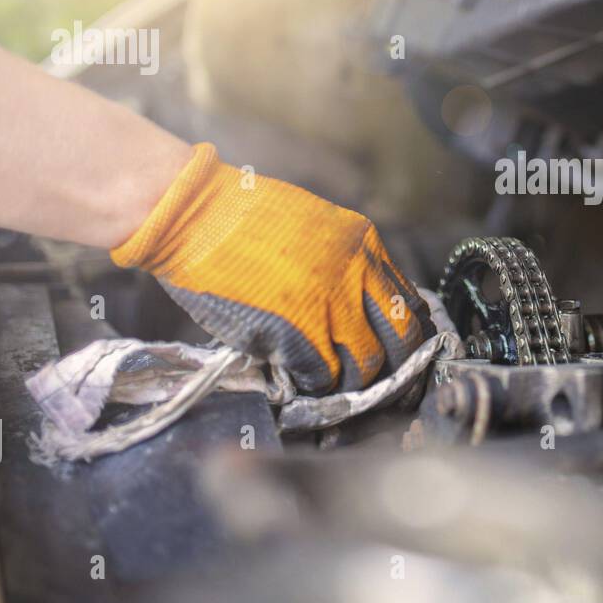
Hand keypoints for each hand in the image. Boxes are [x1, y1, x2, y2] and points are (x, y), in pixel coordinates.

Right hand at [110, 143, 432, 393]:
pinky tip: (302, 382)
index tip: (394, 351)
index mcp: (364, 245)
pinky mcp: (297, 334)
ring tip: (334, 385)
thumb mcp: (313, 226)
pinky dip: (316, 387)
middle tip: (377, 382)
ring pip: (367, 366)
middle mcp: (357, 275)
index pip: (408, 302)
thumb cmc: (240, 218)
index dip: (403, 334)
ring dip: (352, 383)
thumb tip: (355, 306)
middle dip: (393, 367)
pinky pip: (323, 376)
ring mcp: (330, 306)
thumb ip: (341, 263)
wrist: (195, 215)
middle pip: (402, 339)